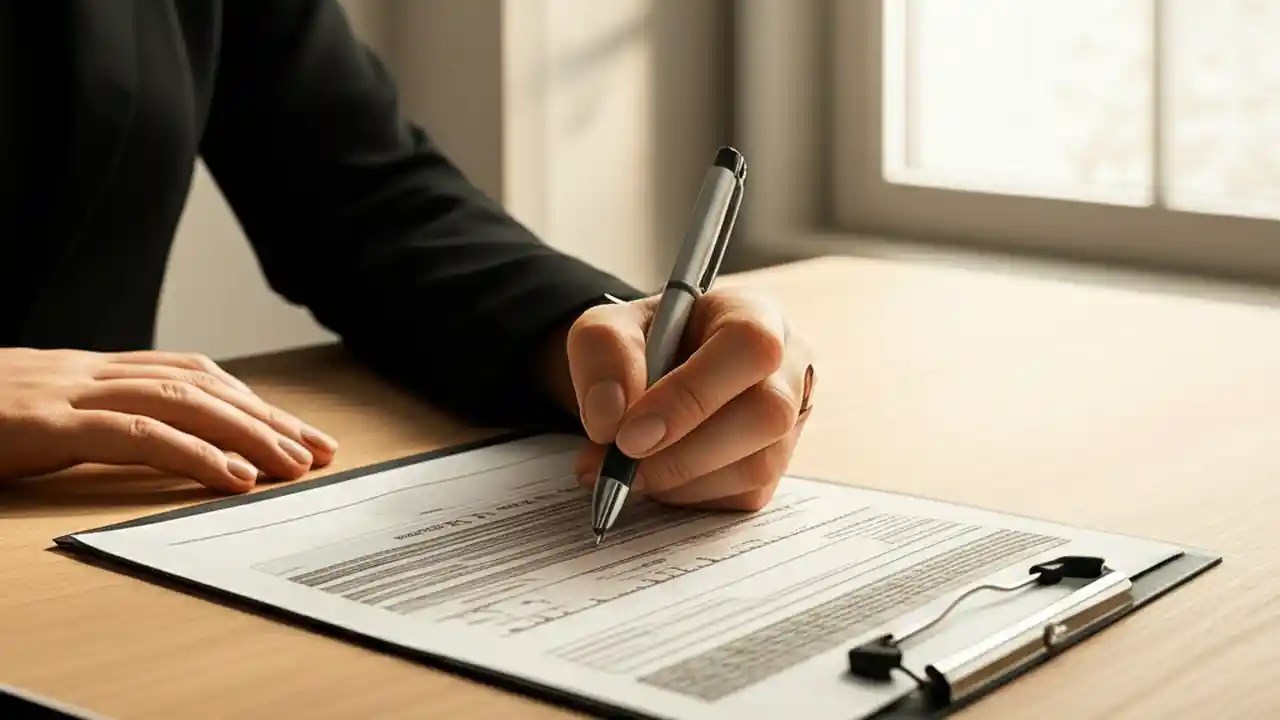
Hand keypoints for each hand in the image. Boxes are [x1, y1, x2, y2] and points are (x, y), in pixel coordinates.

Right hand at [0, 348, 337, 491]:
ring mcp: (62, 391)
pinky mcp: (40, 423)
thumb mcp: (32, 417)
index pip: (189, 373)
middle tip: (319, 449)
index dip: (249, 399)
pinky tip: (234, 477)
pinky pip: (135, 433)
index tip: (295, 430)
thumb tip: (151, 443)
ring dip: (247, 433)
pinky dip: (194, 454)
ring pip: (180, 400)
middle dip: (267, 416)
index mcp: (85, 370)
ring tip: (294, 465)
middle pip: (200, 382)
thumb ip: (89, 423)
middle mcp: (84, 370)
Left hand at [561, 287, 814, 510]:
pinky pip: (740, 495)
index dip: (692, 395)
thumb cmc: (646, 342)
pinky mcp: (777, 466)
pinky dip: (686, 495)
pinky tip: (654, 474)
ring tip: (625, 469)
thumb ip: (603, 354)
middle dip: (684, 452)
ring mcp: (791, 420)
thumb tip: (610, 419)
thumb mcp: (608, 327)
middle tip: (621, 464)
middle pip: (766, 415)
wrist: (660, 370)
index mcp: (754, 313)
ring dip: (679, 480)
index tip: (629, 434)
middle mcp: (787, 365)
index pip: (748, 347)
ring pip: (756, 466)